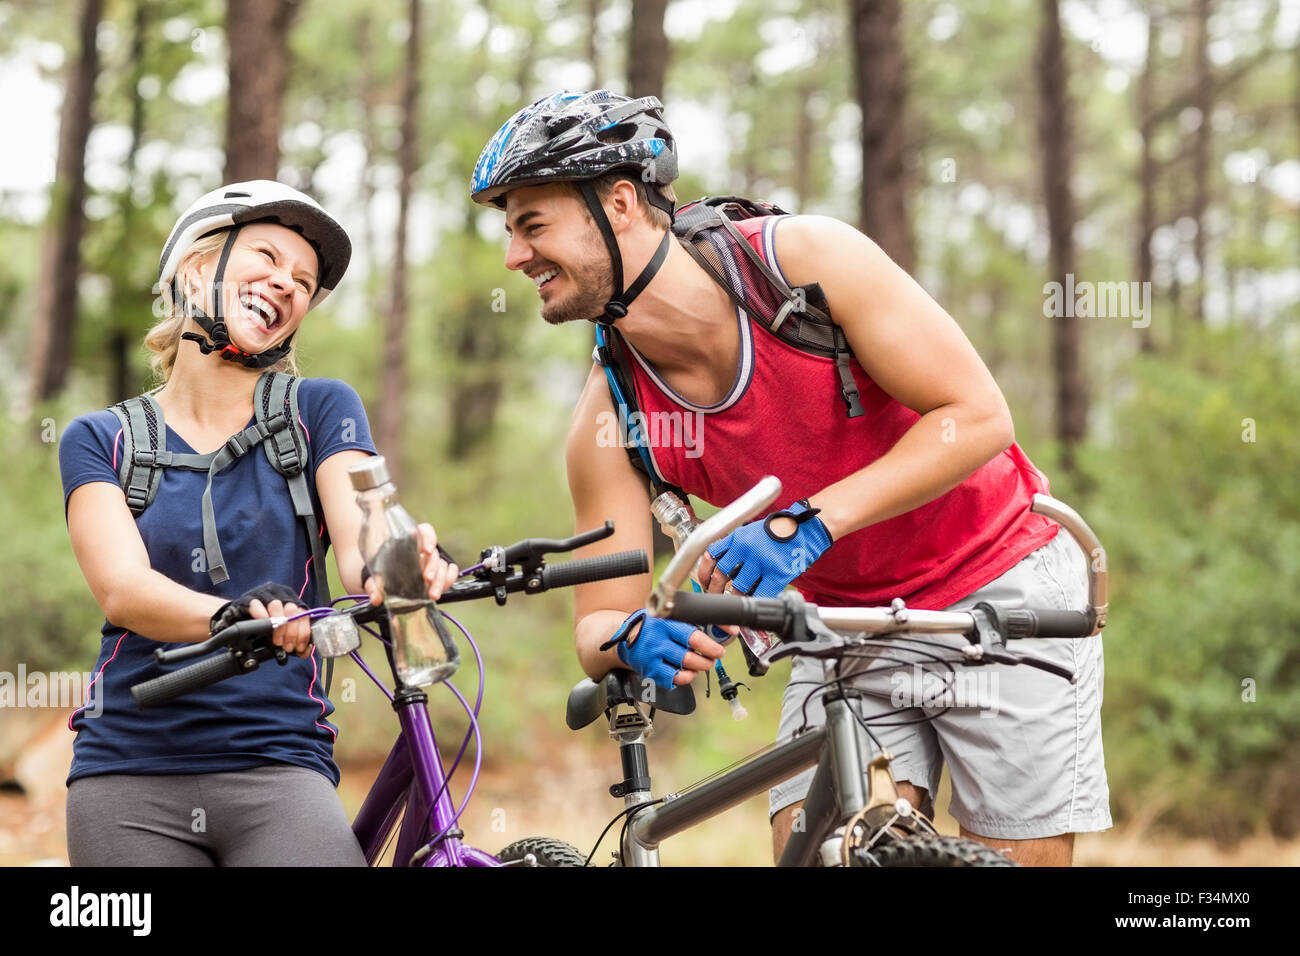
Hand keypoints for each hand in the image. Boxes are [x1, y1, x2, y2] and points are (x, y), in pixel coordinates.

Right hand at [209, 581, 311, 657]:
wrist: (240, 619)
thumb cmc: (265, 626)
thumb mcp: (284, 633)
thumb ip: (296, 639)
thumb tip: (305, 650)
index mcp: (294, 603)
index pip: (304, 615)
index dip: (303, 633)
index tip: (298, 646)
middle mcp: (282, 596)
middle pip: (292, 610)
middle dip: (291, 632)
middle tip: (285, 645)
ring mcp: (266, 595)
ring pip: (276, 605)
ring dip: (277, 625)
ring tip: (275, 639)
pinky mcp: (249, 598)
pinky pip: (256, 604)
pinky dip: (260, 615)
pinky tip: (262, 624)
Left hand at [363, 523, 458, 605]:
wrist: (382, 579)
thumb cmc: (378, 571)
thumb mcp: (373, 575)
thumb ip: (374, 585)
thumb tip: (377, 598)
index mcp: (410, 541)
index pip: (425, 532)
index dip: (428, 539)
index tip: (427, 551)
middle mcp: (424, 550)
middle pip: (435, 554)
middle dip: (433, 567)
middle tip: (427, 579)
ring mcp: (433, 561)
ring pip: (443, 566)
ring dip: (440, 580)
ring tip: (432, 594)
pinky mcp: (439, 573)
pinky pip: (451, 572)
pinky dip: (449, 580)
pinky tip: (441, 590)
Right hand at [600, 609, 725, 689]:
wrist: (626, 635)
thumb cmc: (656, 625)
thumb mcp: (674, 616)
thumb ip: (702, 620)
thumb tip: (732, 629)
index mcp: (666, 623)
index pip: (693, 637)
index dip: (710, 646)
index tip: (720, 650)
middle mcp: (657, 640)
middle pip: (689, 657)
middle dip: (707, 661)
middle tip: (713, 659)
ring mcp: (651, 658)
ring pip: (682, 671)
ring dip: (698, 670)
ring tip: (702, 665)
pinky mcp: (649, 671)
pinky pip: (672, 681)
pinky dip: (684, 678)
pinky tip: (687, 672)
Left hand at [698, 499, 831, 597]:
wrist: (806, 529)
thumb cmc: (781, 531)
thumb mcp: (753, 531)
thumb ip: (737, 544)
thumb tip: (721, 563)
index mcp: (738, 537)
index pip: (711, 556)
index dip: (704, 572)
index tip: (704, 581)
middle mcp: (746, 549)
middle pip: (721, 575)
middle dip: (715, 590)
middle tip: (716, 596)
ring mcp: (761, 562)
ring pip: (738, 588)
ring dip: (735, 598)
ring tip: (735, 602)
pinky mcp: (777, 574)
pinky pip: (761, 594)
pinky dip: (755, 603)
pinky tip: (753, 605)